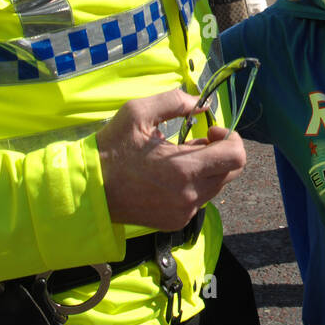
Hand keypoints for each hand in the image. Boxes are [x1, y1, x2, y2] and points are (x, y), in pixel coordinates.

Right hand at [98, 88, 246, 229]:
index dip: (231, 138)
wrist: (88, 191)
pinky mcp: (176, 222)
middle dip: (221, 151)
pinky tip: (171, 175)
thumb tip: (203, 105)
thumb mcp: (137, 112)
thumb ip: (175, 102)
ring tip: (179, 156)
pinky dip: (194, 184)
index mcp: (183, 170)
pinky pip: (200, 199)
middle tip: (198, 140)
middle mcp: (189, 196)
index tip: (211, 131)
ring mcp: (183, 212)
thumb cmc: (111, 149)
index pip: (236, 157)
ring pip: (216, 185)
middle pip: (231, 172)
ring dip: (207, 167)